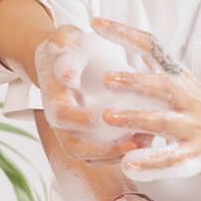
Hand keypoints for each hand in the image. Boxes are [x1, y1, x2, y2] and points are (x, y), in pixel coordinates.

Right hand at [34, 25, 138, 163]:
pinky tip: (146, 140)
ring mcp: (74, 133)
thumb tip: (68, 77)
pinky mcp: (90, 138)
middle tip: (135, 142)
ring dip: (119, 154)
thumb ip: (69, 60)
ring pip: (92, 157)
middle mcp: (61, 123)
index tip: (110, 115)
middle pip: (76, 148)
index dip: (85, 120)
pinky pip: (105, 155)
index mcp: (54, 99)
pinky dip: (124, 152)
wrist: (64, 56)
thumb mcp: (67, 43)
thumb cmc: (69, 47)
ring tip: (147, 143)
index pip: (64, 117)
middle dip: (106, 150)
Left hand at [91, 17, 200, 179]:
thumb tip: (111, 68)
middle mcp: (187, 98)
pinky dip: (150, 162)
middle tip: (106, 78)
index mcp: (180, 77)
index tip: (97, 23)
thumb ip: (151, 78)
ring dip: (136, 119)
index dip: (125, 34)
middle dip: (134, 81)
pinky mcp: (198, 154)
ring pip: (163, 121)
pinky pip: (171, 159)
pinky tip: (128, 164)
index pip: (152, 48)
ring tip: (109, 118)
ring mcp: (193, 127)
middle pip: (161, 85)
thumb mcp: (182, 86)